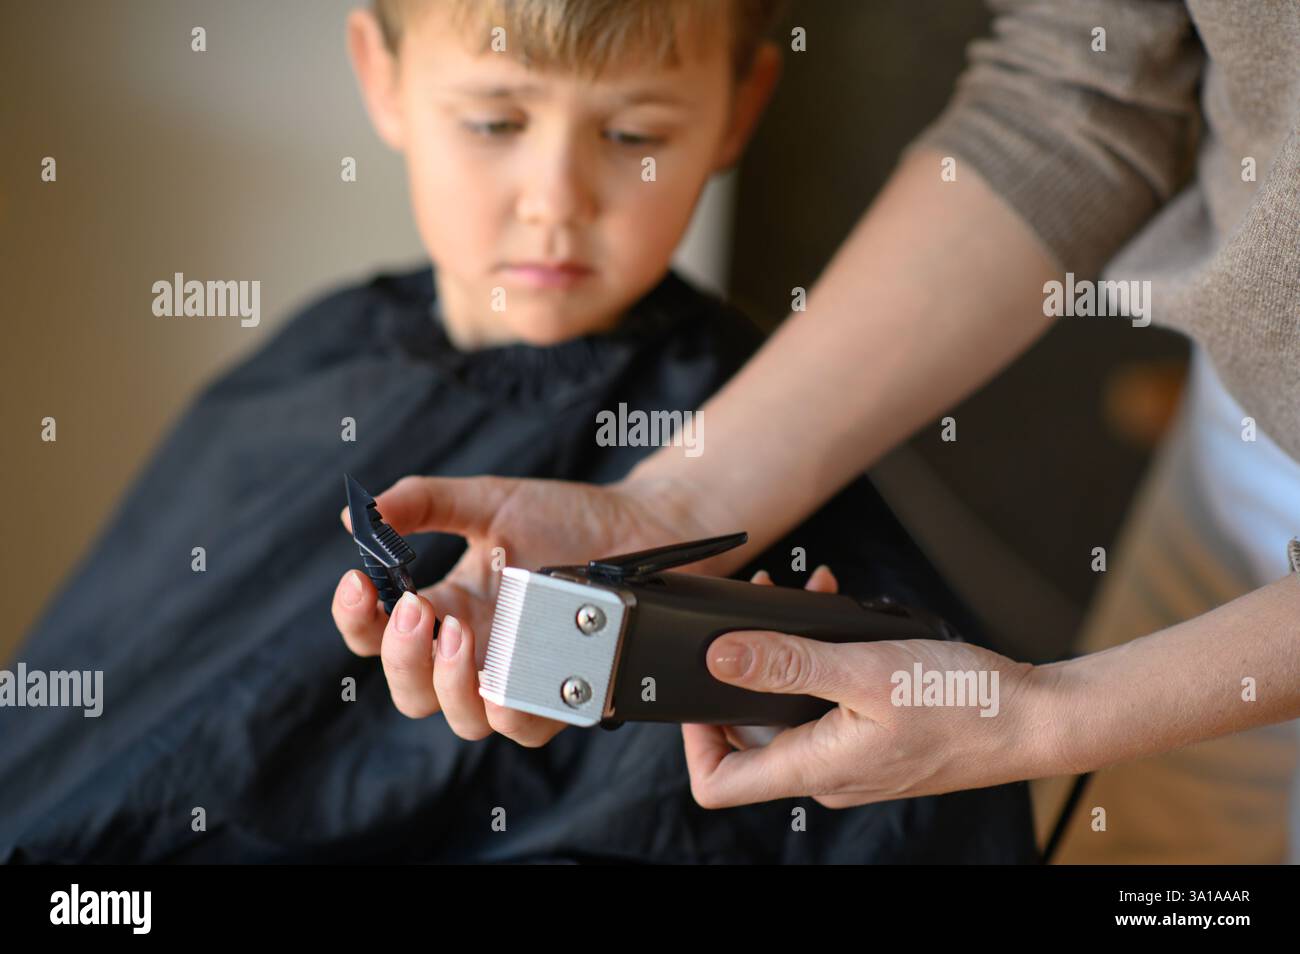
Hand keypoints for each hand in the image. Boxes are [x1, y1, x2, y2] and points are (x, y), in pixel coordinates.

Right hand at [331, 473, 744, 745]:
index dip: (358, 619)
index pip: (378, 636)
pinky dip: (511, 706)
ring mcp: (519, 679)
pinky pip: (528, 724)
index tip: (358, 581)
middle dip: (402, 656)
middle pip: (412, 690)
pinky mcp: (563, 692)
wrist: (641, 525)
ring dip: (450, 683)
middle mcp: (476, 654)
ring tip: (460, 634)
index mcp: (446, 609)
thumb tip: (357, 514)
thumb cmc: (566, 518)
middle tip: (416, 609)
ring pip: (464, 719)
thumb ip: (425, 503)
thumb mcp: (488, 501)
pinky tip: (508, 676)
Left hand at [683, 570, 1044, 807]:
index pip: (717, 782)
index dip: (692, 737)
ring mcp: (851, 760)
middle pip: (748, 737)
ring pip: (790, 711)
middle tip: (756, 612)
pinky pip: (827, 705)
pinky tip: (838, 615)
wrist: (1037, 717)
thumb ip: (787, 664)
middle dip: (745, 669)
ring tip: (804, 598)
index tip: (699, 682)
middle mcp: (826, 773)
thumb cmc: (963, 701)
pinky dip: (822, 661)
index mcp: (814, 768)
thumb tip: (719, 657)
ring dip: (787, 654)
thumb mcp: (864, 670)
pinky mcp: (873, 740)